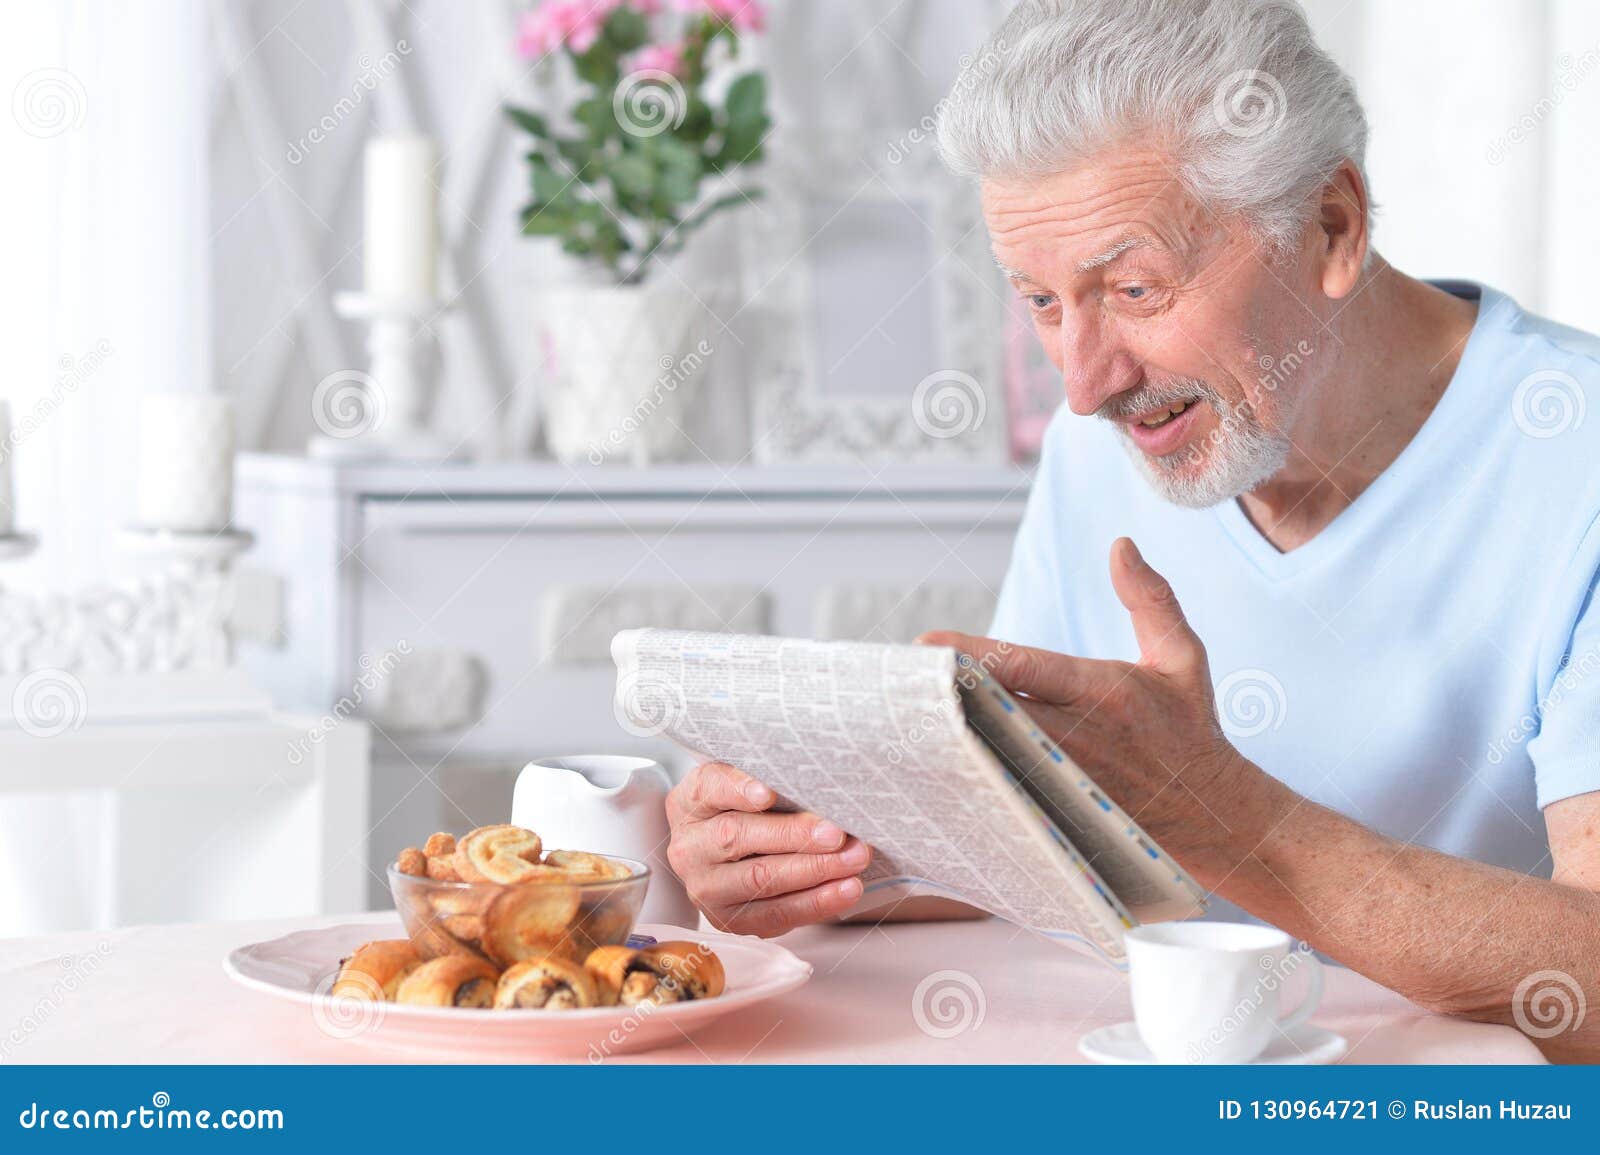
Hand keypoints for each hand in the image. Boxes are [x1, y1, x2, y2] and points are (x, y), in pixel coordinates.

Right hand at [665, 761, 872, 936]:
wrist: (716, 855)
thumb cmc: (738, 811)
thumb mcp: (740, 784)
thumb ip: (767, 779)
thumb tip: (820, 786)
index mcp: (690, 803)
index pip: (710, 788)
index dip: (739, 788)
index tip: (769, 793)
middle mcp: (690, 847)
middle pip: (737, 837)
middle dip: (794, 836)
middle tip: (837, 833)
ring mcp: (705, 888)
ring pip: (759, 880)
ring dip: (814, 871)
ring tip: (853, 860)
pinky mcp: (728, 920)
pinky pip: (775, 914)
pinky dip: (816, 903)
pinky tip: (845, 890)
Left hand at [922, 537, 1284, 882]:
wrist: (1212, 815)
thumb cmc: (1188, 728)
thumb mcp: (1182, 658)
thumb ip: (1150, 600)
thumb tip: (1120, 545)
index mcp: (1100, 691)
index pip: (1023, 667)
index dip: (971, 655)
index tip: (926, 642)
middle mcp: (1075, 736)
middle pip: (989, 711)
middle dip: (943, 694)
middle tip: (895, 679)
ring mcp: (1058, 779)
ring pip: (984, 752)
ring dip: (944, 733)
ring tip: (899, 714)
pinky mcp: (1049, 811)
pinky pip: (995, 790)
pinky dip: (963, 773)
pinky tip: (927, 761)